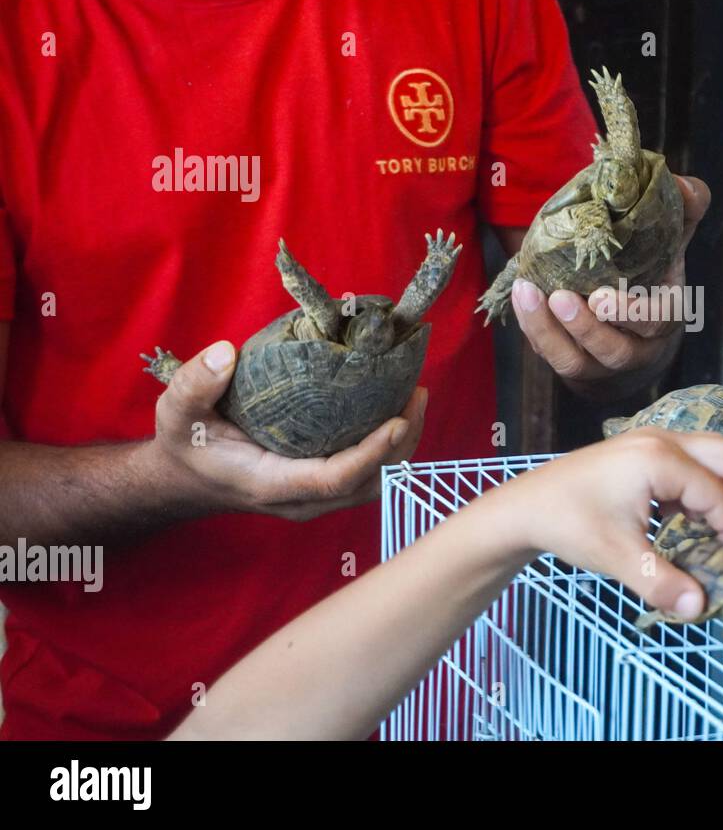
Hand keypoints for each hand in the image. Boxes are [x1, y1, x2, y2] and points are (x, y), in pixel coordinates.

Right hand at [144, 340, 425, 520]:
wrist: (184, 479)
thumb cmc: (186, 444)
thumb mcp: (177, 412)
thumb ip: (195, 384)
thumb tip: (226, 353)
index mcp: (272, 484)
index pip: (336, 478)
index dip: (373, 453)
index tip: (399, 419)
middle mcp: (302, 498)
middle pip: (370, 483)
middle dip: (402, 443)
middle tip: (417, 393)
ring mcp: (316, 496)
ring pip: (376, 481)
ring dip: (402, 444)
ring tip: (414, 395)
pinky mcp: (323, 485)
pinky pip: (368, 472)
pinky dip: (389, 445)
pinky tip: (396, 407)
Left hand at [490, 427, 722, 620]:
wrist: (524, 508)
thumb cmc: (568, 523)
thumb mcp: (615, 555)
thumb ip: (659, 580)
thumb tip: (698, 607)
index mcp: (658, 458)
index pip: (715, 492)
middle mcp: (662, 440)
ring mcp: (653, 444)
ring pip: (711, 460)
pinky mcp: (645, 457)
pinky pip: (691, 469)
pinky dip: (705, 495)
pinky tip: (697, 529)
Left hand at [512, 175, 708, 396]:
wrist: (630, 320)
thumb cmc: (651, 274)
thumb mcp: (669, 242)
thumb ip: (682, 211)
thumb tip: (682, 185)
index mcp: (664, 316)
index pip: (657, 322)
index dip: (631, 314)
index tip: (600, 297)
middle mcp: (635, 346)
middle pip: (615, 351)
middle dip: (586, 328)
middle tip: (561, 297)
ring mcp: (599, 360)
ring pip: (574, 361)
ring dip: (547, 331)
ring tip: (527, 292)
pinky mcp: (570, 360)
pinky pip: (550, 354)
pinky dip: (532, 328)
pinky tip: (520, 296)